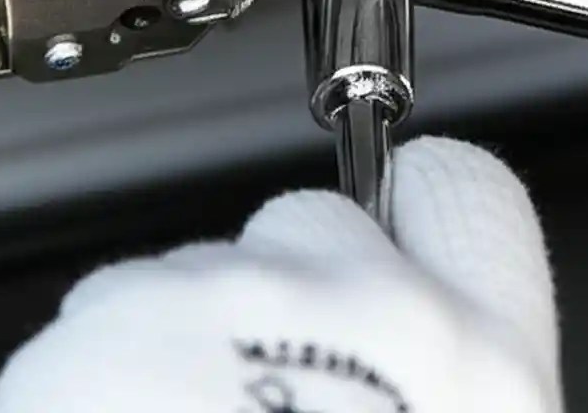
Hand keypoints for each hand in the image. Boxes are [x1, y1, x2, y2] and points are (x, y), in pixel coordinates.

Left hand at [0, 137, 561, 412]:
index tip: (399, 210)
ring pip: (198, 271)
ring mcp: (239, 306)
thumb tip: (401, 378)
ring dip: (183, 340)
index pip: (467, 194)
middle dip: (281, 284)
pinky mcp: (119, 325)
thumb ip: (434, 404)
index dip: (422, 203)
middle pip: (311, 223)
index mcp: (483, 378)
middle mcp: (372, 318)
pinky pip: (110, 317)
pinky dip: (104, 375)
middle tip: (262, 395)